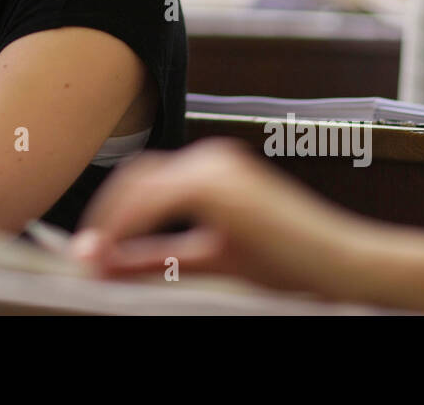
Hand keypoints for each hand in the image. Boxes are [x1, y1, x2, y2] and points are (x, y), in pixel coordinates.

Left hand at [71, 138, 378, 299]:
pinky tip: (113, 251)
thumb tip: (104, 265)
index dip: (109, 215)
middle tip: (80, 254)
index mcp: (212, 170)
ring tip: (92, 256)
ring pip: (140, 186)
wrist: (342, 265)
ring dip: (110, 220)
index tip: (87, 250)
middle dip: (102, 214)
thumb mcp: (211, 261)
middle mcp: (211, 158)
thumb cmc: (289, 264)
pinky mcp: (220, 184)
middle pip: (134, 178)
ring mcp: (216, 166)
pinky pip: (155, 201)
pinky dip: (128, 225)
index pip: (142, 184)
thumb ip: (156, 259)